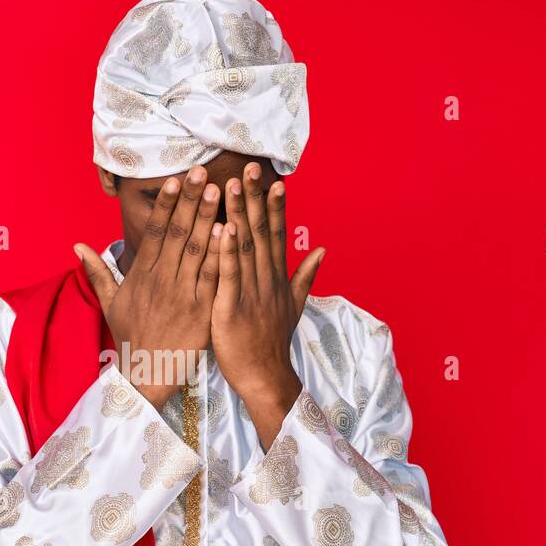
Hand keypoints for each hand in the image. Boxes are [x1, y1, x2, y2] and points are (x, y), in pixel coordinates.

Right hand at [76, 166, 220, 408]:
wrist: (146, 375)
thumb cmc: (130, 337)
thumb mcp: (109, 303)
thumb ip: (97, 271)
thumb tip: (77, 245)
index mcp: (142, 275)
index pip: (154, 231)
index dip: (166, 204)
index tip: (175, 180)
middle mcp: (161, 280)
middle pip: (177, 232)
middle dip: (190, 200)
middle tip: (202, 172)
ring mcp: (183, 295)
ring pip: (196, 249)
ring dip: (208, 217)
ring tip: (219, 190)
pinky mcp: (201, 311)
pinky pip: (211, 276)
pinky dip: (219, 253)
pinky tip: (229, 231)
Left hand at [210, 162, 325, 448]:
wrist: (265, 377)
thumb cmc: (272, 341)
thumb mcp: (294, 305)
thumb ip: (305, 275)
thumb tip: (323, 249)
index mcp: (277, 278)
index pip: (278, 235)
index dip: (276, 206)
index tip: (274, 179)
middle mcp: (267, 280)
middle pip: (262, 232)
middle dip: (256, 199)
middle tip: (249, 168)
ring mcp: (250, 292)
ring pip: (245, 246)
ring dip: (240, 215)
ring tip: (232, 186)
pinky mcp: (231, 308)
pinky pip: (229, 275)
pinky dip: (226, 250)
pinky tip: (222, 227)